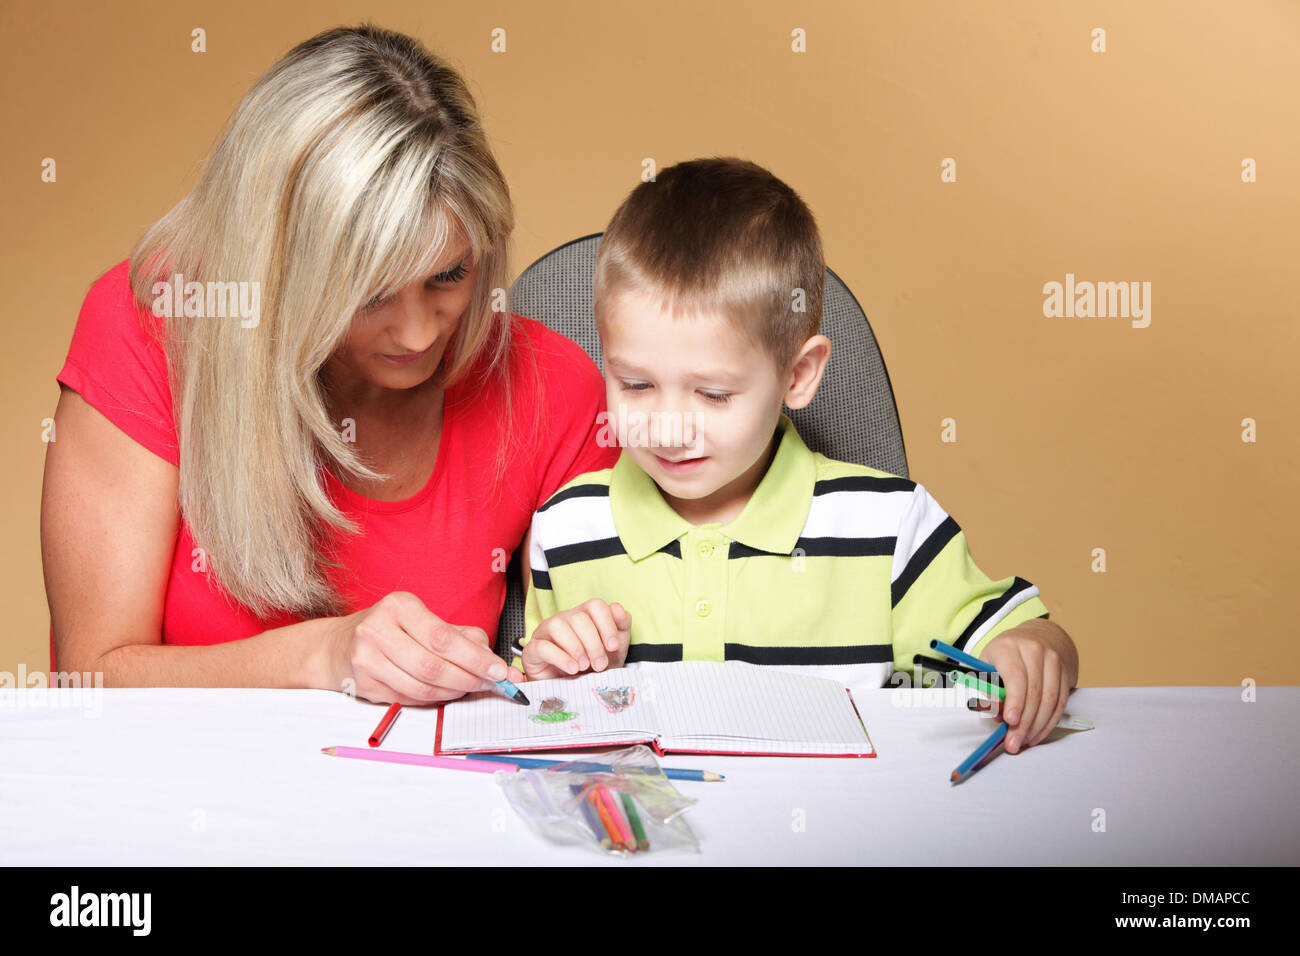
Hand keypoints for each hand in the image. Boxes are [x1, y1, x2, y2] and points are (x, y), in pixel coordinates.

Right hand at [325, 591, 523, 704]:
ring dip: (452, 692)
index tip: (498, 670)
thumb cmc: (388, 629)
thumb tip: (493, 658)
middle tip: (488, 684)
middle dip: (468, 679)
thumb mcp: (422, 619)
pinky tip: (442, 692)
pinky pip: (408, 698)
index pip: (443, 638)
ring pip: (421, 687)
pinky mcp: (364, 683)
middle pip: (433, 666)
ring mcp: (367, 659)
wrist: (337, 646)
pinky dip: (432, 699)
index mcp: (399, 606)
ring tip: (467, 688)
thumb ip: (460, 636)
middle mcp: (378, 630)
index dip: (475, 658)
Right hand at [521, 599, 631, 679]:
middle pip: (578, 618)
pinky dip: (560, 658)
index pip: (595, 605)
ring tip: (584, 666)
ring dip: (576, 648)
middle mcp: (564, 619)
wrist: (574, 692)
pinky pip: (542, 646)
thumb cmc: (594, 666)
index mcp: (584, 615)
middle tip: (600, 665)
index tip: (613, 647)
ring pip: (558, 625)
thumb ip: (621, 625)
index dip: (607, 625)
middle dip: (593, 644)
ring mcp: (545, 632)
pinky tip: (572, 669)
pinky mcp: (532, 650)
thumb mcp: (615, 648)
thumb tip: (616, 606)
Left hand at [979, 620, 1076, 753]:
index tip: (1009, 720)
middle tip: (1013, 742)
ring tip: (1024, 741)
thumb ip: (987, 688)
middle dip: (1023, 723)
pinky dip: (1049, 722)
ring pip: (1049, 700)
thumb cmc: (1006, 654)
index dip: (1014, 701)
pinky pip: (1060, 703)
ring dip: (1037, 726)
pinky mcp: (1065, 674)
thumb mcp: (987, 663)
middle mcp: (1034, 651)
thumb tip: (995, 714)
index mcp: (1009, 646)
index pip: (1015, 676)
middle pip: (1033, 692)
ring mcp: (1053, 661)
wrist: (1038, 637)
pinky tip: (1037, 733)